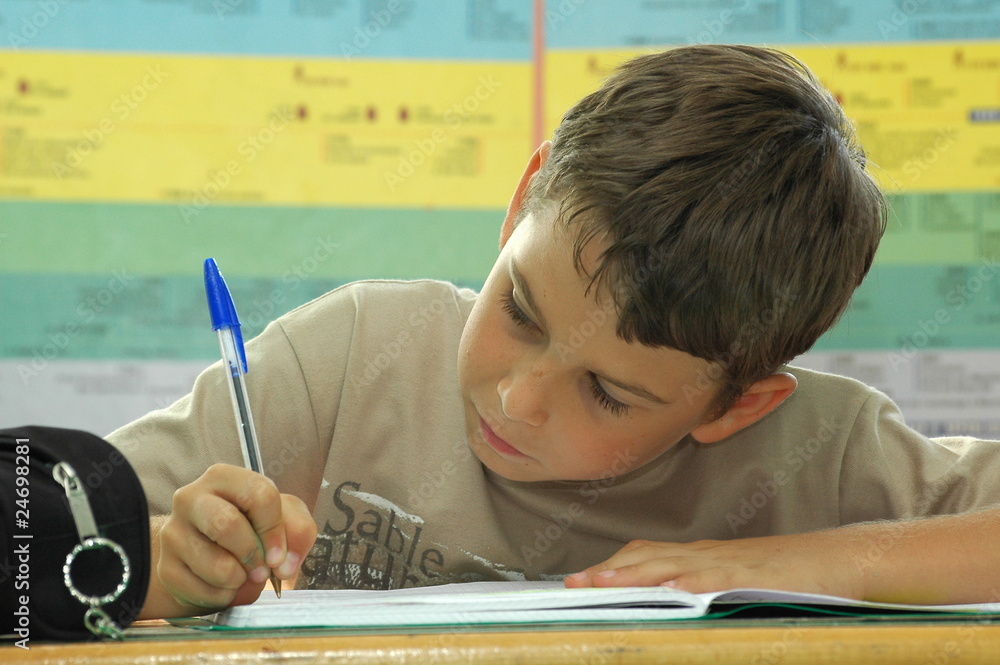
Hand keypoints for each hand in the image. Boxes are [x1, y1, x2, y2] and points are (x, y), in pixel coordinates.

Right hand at [143, 463, 317, 617]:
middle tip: (262, 570)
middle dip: (253, 554)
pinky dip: (223, 595)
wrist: (210, 555)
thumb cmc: (251, 528)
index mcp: (223, 477)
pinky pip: (203, 590)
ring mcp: (173, 533)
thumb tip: (285, 564)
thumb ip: (298, 531)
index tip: (280, 554)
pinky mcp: (166, 568)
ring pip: (216, 565)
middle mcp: (191, 498)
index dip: (275, 530)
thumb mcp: (284, 518)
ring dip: (240, 579)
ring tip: (242, 575)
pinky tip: (222, 584)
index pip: (258, 494)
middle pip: (226, 524)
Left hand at [564, 533, 864, 599]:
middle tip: (574, 584)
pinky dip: (690, 583)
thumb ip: (699, 587)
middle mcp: (706, 555)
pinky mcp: (753, 575)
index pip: (644, 557)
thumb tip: (667, 603)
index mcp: (699, 556)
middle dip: (608, 571)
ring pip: (671, 565)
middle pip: (646, 558)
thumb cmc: (784, 575)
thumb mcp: (731, 580)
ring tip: (602, 584)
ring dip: (633, 574)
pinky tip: (671, 590)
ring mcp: (728, 563)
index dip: (610, 568)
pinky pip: (716, 578)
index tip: (579, 580)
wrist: (836, 558)